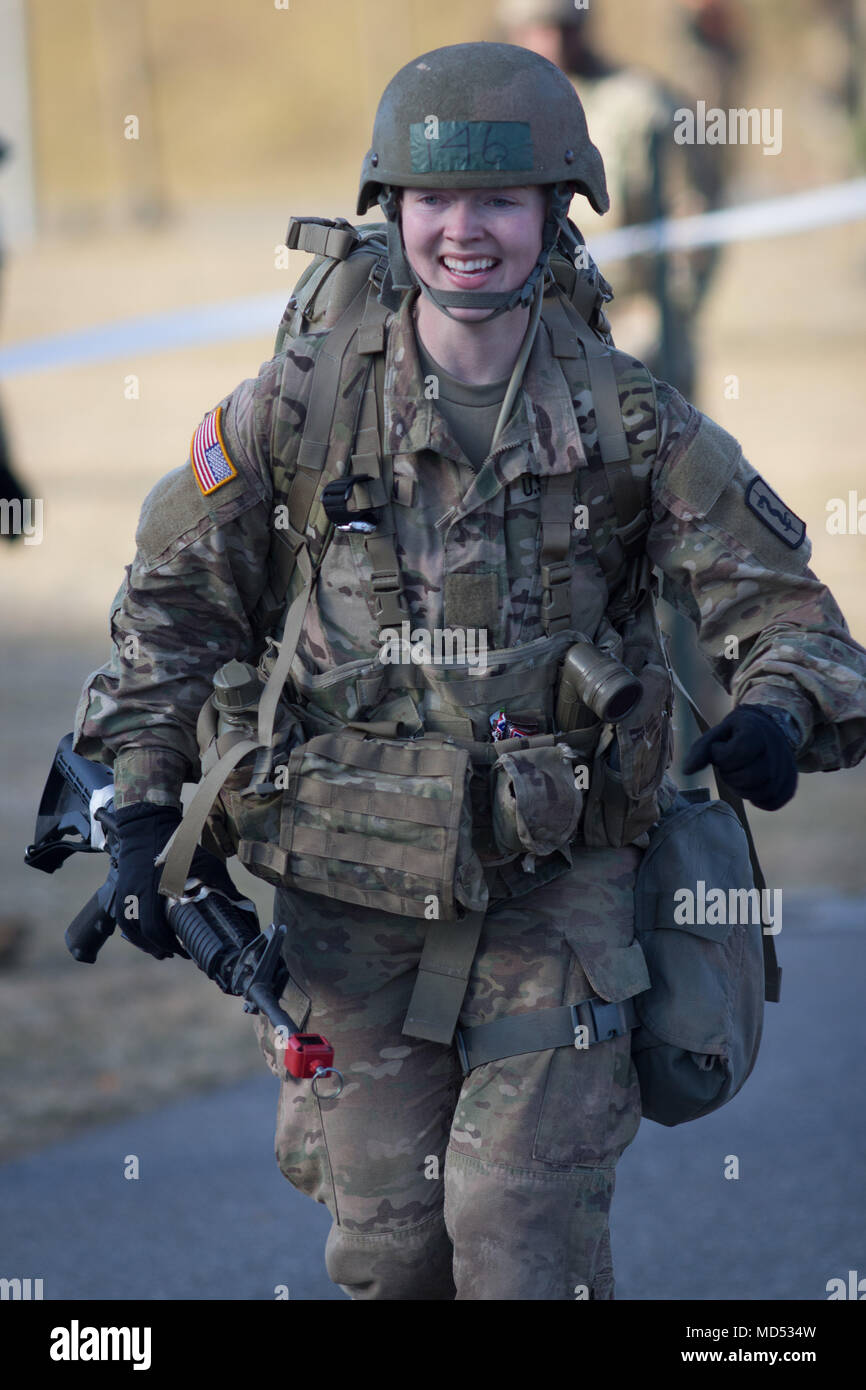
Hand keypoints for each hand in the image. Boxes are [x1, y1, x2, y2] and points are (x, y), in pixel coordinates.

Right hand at [114, 803, 241, 958]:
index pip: (160, 929)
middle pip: (146, 933)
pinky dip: (133, 931)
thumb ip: (222, 885)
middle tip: (177, 953)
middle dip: (161, 947)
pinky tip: (144, 936)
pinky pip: (123, 918)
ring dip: (146, 943)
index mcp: (162, 890)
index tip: (186, 951)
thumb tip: (241, 903)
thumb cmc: (179, 844)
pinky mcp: (122, 889)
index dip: (172, 945)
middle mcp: (140, 894)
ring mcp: (128, 892)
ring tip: (161, 951)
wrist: (147, 824)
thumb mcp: (207, 862)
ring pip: (132, 928)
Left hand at [682, 704, 797, 810]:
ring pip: (761, 792)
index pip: (734, 755)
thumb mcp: (717, 734)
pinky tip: (750, 787)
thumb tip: (686, 771)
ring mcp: (786, 769)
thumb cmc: (737, 733)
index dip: (721, 756)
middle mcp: (776, 750)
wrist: (769, 728)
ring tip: (738, 775)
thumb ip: (701, 750)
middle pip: (749, 777)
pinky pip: (772, 803)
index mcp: (756, 732)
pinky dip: (757, 800)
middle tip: (729, 766)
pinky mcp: (790, 785)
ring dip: (741, 789)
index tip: (721, 748)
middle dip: (730, 775)